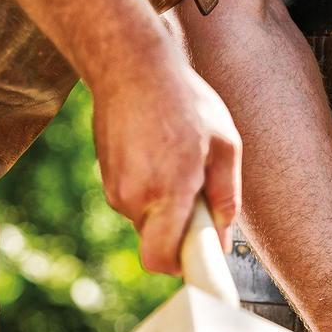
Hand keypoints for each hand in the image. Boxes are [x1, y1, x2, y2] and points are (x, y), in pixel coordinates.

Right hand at [92, 43, 241, 274]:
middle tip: (201, 193)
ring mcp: (114, 188)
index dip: (181, 267)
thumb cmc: (184, 100)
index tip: (200, 259)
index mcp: (166, 194)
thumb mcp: (225, 146)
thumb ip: (226, 198)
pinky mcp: (105, 176)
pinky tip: (161, 152)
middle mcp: (133, 198)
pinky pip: (134, 198)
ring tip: (181, 161)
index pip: (160, 260)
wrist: (129, 63)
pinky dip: (151, 188)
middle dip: (180, 229)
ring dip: (166, 205)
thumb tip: (222, 238)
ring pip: (147, 219)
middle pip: (158, 240)